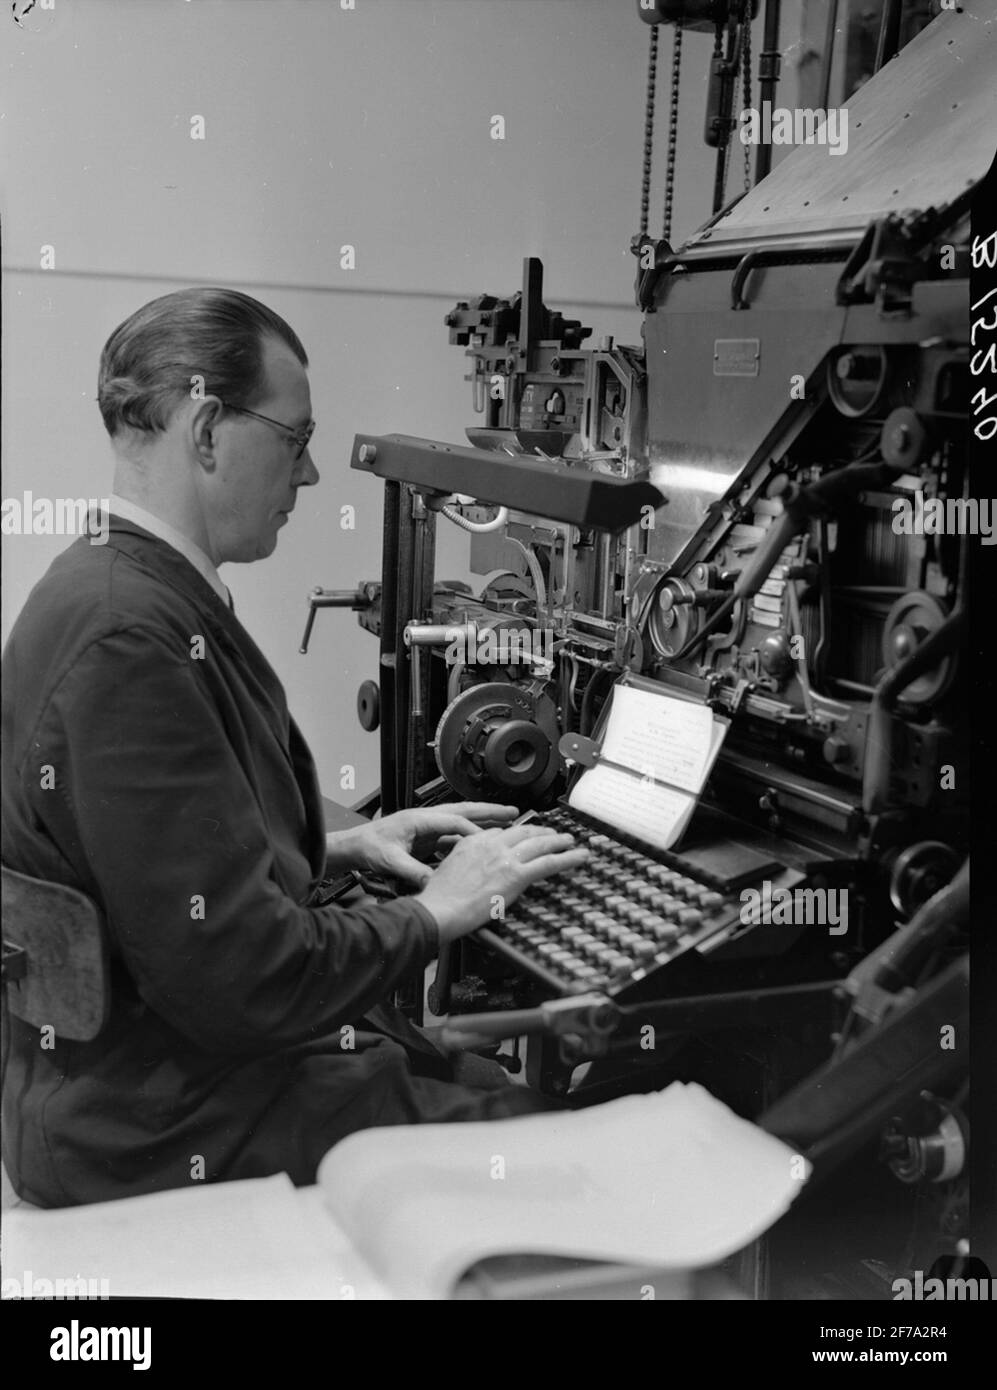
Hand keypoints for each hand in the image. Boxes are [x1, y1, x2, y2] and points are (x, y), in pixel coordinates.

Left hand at [324, 802, 519, 887]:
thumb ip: (412, 872)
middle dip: (489, 812)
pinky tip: (482, 841)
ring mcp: (427, 825)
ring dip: (483, 820)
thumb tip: (433, 883)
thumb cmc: (368, 848)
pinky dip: (470, 834)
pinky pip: (454, 832)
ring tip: (506, 821)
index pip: (454, 822)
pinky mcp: (426, 835)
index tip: (492, 841)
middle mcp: (426, 818)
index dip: (474, 831)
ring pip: (461, 819)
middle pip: (464, 811)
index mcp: (419, 819)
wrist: (354, 847)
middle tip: (513, 812)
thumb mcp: (390, 861)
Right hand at [414, 823, 588, 944]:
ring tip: (570, 841)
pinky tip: (579, 856)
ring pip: (540, 843)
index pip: (503, 832)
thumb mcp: (449, 870)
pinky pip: (549, 863)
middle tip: (553, 835)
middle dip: (542, 832)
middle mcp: (491, 845)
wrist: (439, 908)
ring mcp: (505, 858)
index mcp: (474, 842)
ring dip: (559, 841)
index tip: (527, 836)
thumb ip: (467, 864)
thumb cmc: (440, 898)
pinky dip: (568, 858)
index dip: (519, 833)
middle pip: (525, 832)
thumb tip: (477, 872)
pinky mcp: (516, 875)